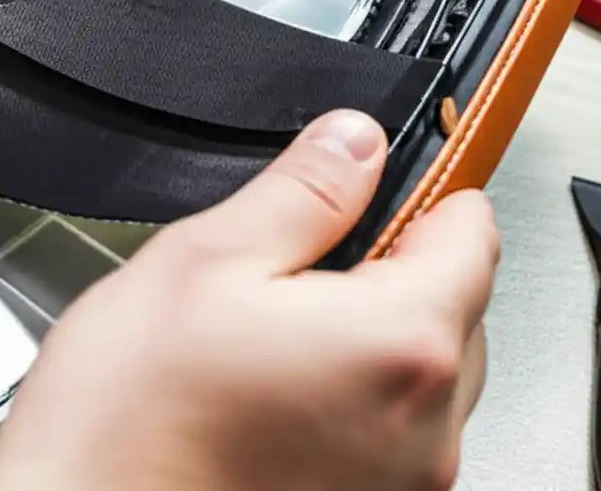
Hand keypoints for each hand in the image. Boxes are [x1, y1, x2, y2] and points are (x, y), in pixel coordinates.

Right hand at [0, 110, 499, 490]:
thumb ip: (302, 192)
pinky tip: (271, 394)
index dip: (422, 190)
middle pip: (457, 305)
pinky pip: (393, 431)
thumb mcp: (204, 261)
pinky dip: (353, 401)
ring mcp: (402, 481)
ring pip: (424, 371)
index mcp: (398, 343)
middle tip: (295, 267)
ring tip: (270, 339)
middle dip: (392, 270)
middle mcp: (424, 425)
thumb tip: (354, 142)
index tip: (377, 184)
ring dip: (370, 339)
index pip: (473, 230)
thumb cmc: (128, 424)